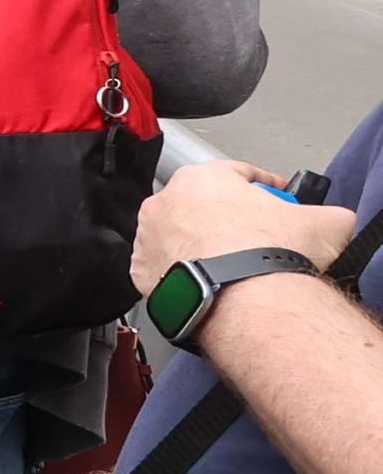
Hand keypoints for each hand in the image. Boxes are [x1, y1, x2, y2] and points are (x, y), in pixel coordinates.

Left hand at [128, 158, 350, 296]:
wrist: (245, 301)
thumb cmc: (273, 254)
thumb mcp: (325, 223)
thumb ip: (326, 213)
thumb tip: (332, 219)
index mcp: (202, 177)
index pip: (238, 172)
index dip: (265, 185)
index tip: (279, 198)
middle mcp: (165, 202)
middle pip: (203, 204)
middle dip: (227, 216)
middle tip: (255, 235)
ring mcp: (148, 238)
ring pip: (179, 234)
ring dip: (201, 244)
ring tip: (230, 263)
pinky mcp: (141, 273)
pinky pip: (164, 267)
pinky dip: (183, 272)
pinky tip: (207, 281)